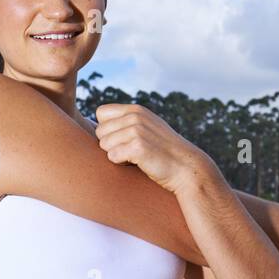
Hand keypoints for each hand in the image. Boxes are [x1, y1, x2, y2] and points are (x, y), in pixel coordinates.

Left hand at [94, 103, 215, 192]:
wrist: (185, 169)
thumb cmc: (161, 152)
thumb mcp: (145, 128)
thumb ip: (125, 122)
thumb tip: (93, 126)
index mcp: (136, 110)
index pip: (101, 113)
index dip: (107, 129)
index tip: (123, 139)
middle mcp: (136, 116)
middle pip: (100, 131)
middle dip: (111, 144)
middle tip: (132, 151)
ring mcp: (137, 130)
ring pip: (103, 145)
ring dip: (116, 154)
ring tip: (136, 157)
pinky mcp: (138, 147)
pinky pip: (111, 156)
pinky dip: (121, 163)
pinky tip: (137, 163)